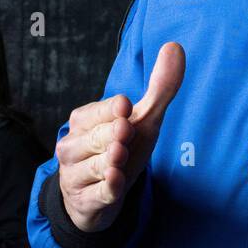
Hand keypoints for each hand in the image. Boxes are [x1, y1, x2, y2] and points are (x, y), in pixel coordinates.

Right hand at [55, 42, 184, 232]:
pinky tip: (116, 183)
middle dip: (116, 137)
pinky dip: (109, 189)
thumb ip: (160, 88)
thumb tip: (175, 46)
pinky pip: (98, 193)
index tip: (125, 111)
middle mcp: (72, 145)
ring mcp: (75, 175)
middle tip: (124, 137)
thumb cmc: (122, 149)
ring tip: (119, 158)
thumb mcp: (144, 120)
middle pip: (100, 137)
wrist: (100, 197)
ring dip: (112, 162)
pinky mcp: (83, 201)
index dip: (116, 112)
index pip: (101, 110)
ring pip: (98, 166)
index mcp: (83, 120)